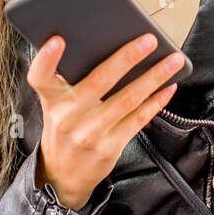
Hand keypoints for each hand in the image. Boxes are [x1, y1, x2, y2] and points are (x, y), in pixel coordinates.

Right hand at [26, 32, 182, 209]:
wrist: (63, 175)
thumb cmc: (63, 126)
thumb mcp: (55, 103)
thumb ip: (69, 79)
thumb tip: (103, 41)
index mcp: (51, 100)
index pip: (41, 77)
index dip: (46, 59)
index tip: (57, 40)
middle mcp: (68, 116)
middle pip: (99, 81)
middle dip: (127, 58)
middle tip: (148, 39)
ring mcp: (90, 133)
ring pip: (127, 99)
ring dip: (154, 77)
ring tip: (172, 60)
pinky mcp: (109, 147)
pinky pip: (138, 119)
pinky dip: (156, 101)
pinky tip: (168, 86)